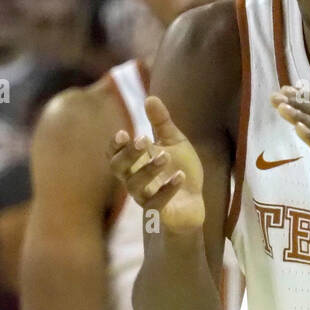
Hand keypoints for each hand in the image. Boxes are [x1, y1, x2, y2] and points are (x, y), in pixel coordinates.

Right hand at [108, 96, 205, 234]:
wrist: (195, 204)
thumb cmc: (180, 170)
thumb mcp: (174, 142)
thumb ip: (162, 122)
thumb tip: (150, 97)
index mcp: (134, 163)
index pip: (115, 154)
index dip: (115, 146)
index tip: (123, 132)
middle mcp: (134, 180)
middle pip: (119, 168)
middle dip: (129, 154)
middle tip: (143, 140)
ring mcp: (145, 197)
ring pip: (136, 185)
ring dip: (149, 169)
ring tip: (166, 156)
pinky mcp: (159, 213)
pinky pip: (156, 203)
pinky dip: (167, 190)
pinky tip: (179, 177)